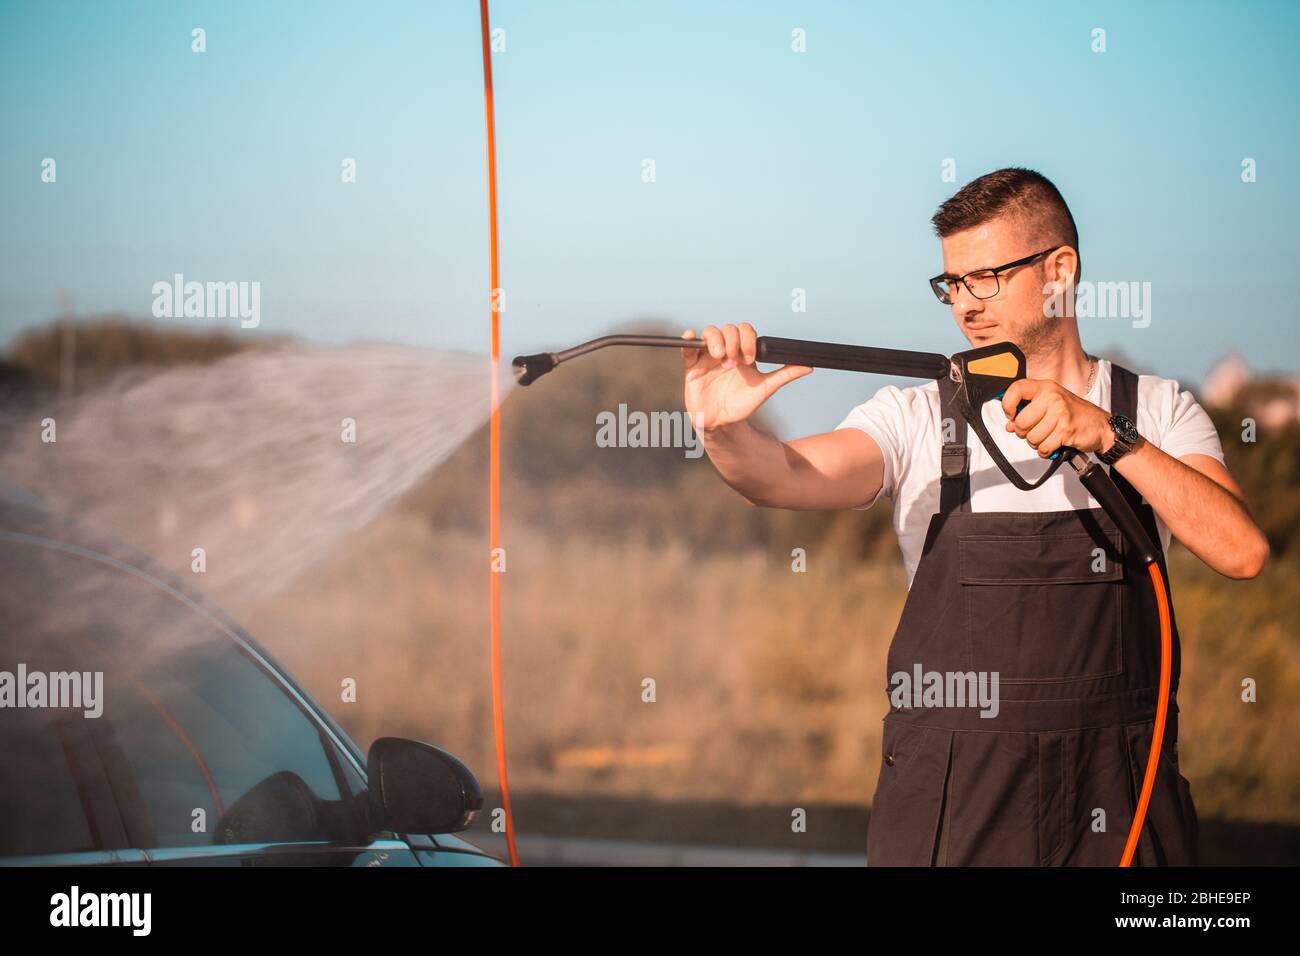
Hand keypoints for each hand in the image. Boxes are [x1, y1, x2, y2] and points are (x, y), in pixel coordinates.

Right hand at [682, 323, 812, 429]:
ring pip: (709, 334)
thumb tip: (809, 365)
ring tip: (720, 358)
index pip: (744, 331)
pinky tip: (691, 338)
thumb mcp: (766, 388)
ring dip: (716, 341)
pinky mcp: (692, 367)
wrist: (723, 424)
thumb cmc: (743, 405)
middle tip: (735, 361)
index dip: (747, 339)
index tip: (751, 358)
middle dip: (733, 342)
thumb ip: (785, 374)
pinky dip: (688, 339)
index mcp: (742, 353)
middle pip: (727, 329)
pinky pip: (687, 348)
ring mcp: (708, 358)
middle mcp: (725, 351)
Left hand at [1000, 378, 1112, 458]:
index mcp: (1046, 388)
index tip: (1011, 415)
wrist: (1101, 425)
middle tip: (1035, 431)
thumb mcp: (1050, 404)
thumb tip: (1009, 425)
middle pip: (1021, 422)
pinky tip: (1053, 445)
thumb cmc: (1074, 414)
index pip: (1016, 389)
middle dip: (1024, 433)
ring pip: (1031, 438)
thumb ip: (1028, 411)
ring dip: (1037, 443)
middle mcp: (1052, 398)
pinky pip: (1043, 448)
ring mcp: (1060, 414)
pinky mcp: (1066, 431)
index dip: (1008, 405)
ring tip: (1048, 437)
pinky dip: (1046, 451)